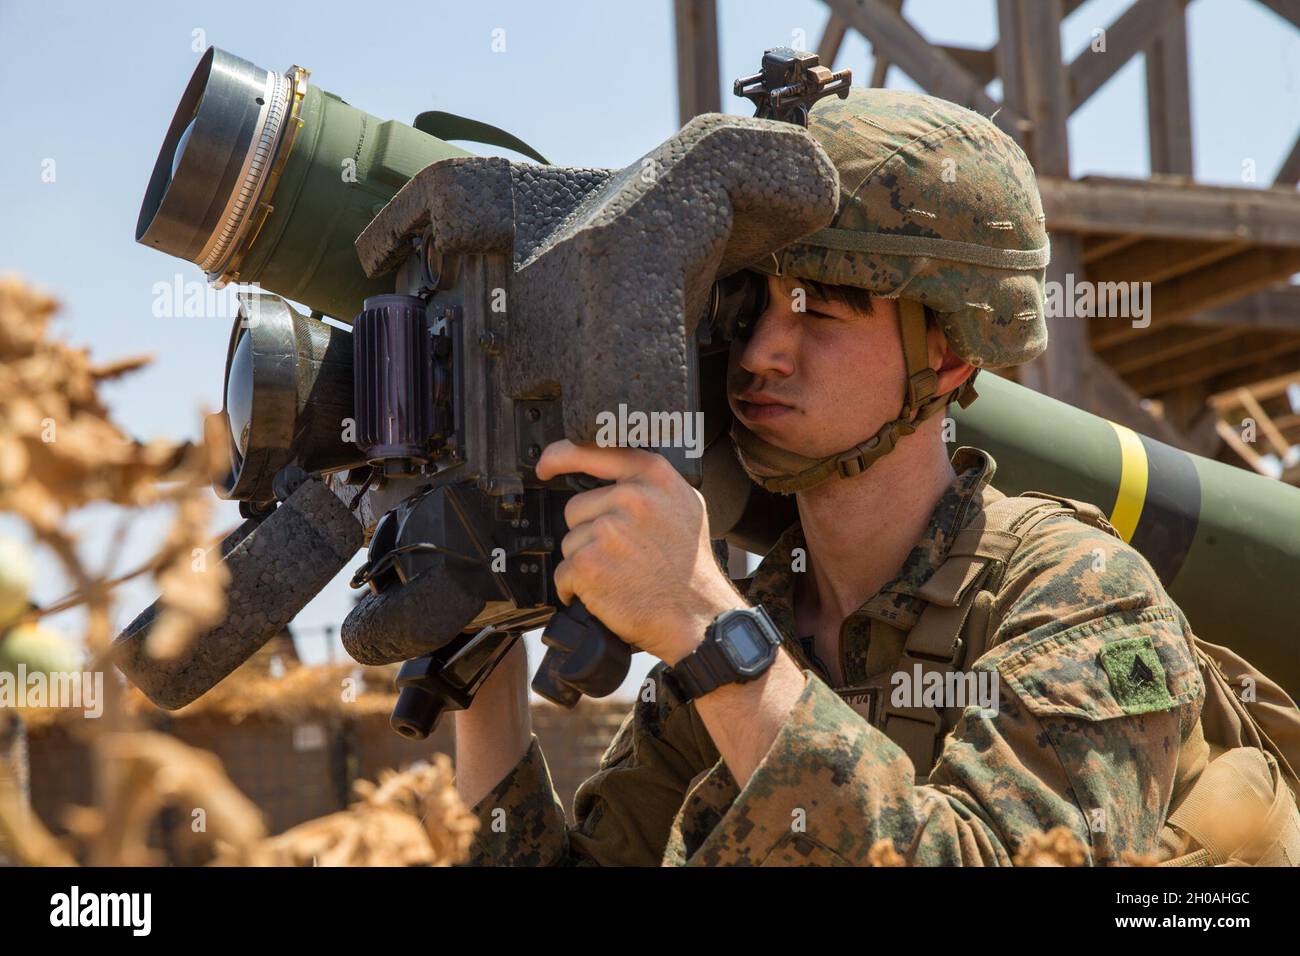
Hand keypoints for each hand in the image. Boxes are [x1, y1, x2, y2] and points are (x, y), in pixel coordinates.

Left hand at [536, 440, 746, 664]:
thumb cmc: (692, 569)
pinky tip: (605, 593)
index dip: (560, 457)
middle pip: (576, 507)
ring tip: (621, 574)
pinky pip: (563, 572)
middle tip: (623, 554)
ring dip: (585, 562)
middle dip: (590, 532)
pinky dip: (576, 588)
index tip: (546, 467)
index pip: (591, 451)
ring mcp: (607, 530)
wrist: (697, 616)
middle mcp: (630, 497)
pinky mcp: (589, 564)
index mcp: (653, 476)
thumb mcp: (685, 505)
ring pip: (569, 541)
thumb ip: (650, 484)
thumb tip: (610, 471)